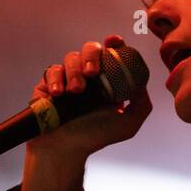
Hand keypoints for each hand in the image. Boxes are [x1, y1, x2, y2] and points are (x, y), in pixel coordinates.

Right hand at [20, 35, 151, 190]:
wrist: (64, 150)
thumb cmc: (95, 137)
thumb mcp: (128, 124)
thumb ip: (141, 104)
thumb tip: (142, 82)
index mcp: (108, 81)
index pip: (112, 54)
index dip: (115, 44)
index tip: (114, 41)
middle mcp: (89, 76)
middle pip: (90, 49)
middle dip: (92, 55)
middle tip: (92, 72)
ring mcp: (68, 78)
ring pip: (71, 58)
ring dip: (74, 71)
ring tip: (76, 91)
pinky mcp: (48, 85)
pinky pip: (51, 71)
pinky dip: (56, 79)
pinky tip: (59, 93)